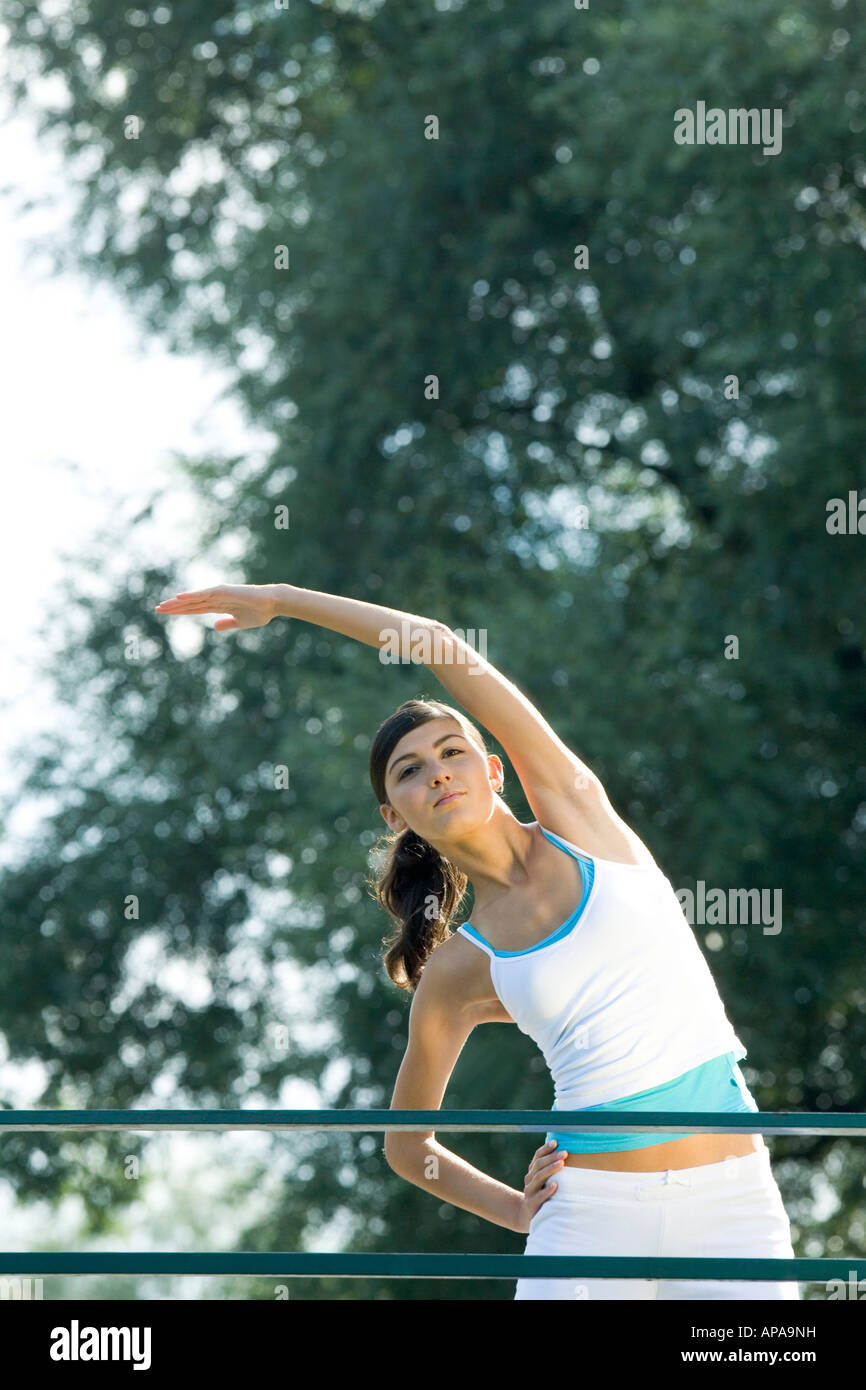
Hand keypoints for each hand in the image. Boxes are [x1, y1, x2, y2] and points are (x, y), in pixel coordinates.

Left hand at [154, 583, 280, 631]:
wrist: (272, 604)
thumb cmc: (259, 613)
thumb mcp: (240, 622)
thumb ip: (227, 623)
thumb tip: (214, 627)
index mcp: (218, 606)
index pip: (194, 609)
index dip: (180, 612)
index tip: (167, 614)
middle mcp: (215, 598)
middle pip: (190, 603)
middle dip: (174, 607)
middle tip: (156, 609)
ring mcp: (218, 594)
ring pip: (193, 598)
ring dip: (177, 602)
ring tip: (162, 606)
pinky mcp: (222, 591)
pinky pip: (203, 594)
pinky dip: (190, 595)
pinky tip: (178, 597)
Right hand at [513, 1139, 565, 1233]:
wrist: (526, 1216)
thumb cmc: (541, 1195)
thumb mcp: (544, 1182)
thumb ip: (551, 1171)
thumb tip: (567, 1155)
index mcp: (532, 1172)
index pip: (537, 1156)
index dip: (545, 1149)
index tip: (556, 1142)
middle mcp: (529, 1179)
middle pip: (538, 1165)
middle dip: (551, 1157)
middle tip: (564, 1152)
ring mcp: (529, 1191)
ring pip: (538, 1177)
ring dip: (550, 1169)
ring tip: (561, 1164)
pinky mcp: (531, 1204)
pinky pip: (539, 1196)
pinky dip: (547, 1190)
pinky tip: (556, 1185)